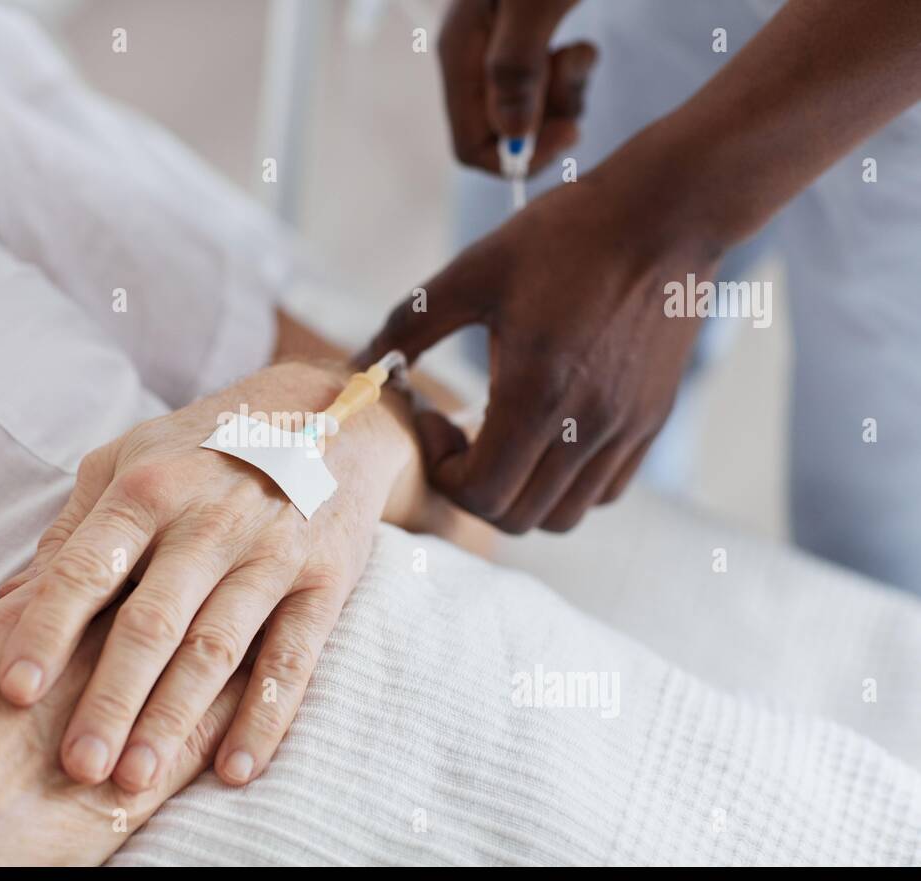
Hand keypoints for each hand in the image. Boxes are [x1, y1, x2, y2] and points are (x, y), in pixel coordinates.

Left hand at [0, 362, 424, 790]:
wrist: (325, 417)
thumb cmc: (202, 447)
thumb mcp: (129, 459)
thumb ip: (74, 529)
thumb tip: (7, 599)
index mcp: (147, 489)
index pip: (87, 567)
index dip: (48, 628)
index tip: (13, 688)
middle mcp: (209, 521)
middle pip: (152, 622)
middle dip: (111, 697)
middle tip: (78, 764)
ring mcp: (271, 553)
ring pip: (216, 649)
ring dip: (176, 720)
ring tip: (137, 780)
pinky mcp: (323, 582)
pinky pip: (292, 660)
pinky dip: (265, 718)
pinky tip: (234, 770)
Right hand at [0, 553, 246, 865]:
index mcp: (24, 624)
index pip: (89, 563)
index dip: (117, 543)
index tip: (145, 520)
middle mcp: (79, 664)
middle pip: (151, 599)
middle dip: (183, 571)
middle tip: (212, 544)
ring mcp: (113, 722)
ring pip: (186, 660)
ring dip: (223, 629)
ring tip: (256, 598)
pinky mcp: (134, 788)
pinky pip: (203, 738)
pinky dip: (238, 713)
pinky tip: (261, 691)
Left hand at [359, 161, 719, 533]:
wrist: (665, 213)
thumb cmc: (564, 236)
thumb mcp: (472, 272)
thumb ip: (411, 326)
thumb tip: (362, 364)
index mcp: (536, 396)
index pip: (480, 495)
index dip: (441, 471)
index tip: (435, 418)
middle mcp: (585, 428)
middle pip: (516, 519)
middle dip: (472, 488)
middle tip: (459, 434)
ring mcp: (624, 430)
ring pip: (563, 516)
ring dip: (519, 494)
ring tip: (503, 438)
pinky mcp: (650, 422)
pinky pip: (605, 491)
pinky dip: (566, 485)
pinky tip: (548, 433)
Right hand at [439, 0, 595, 172]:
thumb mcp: (534, 2)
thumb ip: (518, 65)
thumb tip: (512, 135)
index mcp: (459, 52)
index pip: (471, 146)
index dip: (518, 157)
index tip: (567, 134)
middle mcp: (472, 60)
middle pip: (504, 134)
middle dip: (549, 120)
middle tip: (576, 76)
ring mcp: (498, 54)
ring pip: (532, 114)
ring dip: (566, 95)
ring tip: (580, 51)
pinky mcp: (527, 45)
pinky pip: (548, 89)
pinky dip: (573, 76)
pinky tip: (579, 46)